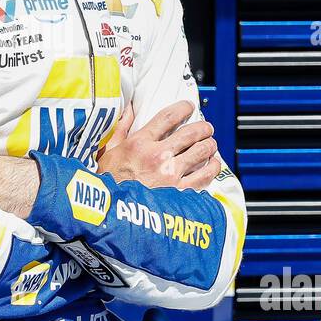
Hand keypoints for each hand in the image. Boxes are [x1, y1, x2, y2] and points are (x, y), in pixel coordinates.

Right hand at [97, 100, 219, 189]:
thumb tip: (129, 109)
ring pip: (202, 151)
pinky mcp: (179, 192)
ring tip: (210, 144)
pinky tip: (213, 164)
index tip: (189, 107)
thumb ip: (121, 128)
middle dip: (203, 127)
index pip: (168, 117)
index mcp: (139, 143)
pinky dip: (213, 167)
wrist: (111, 213)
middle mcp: (157, 156)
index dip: (183, 108)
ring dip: (210, 145)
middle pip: (191, 132)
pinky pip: (205, 175)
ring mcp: (170, 174)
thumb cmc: (107, 183)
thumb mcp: (108, 151)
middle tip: (206, 127)